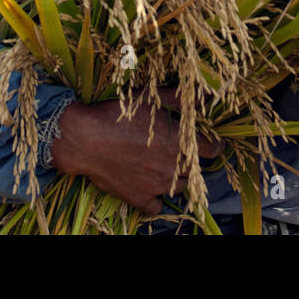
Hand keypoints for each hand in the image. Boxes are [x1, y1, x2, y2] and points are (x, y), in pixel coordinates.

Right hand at [49, 86, 223, 214]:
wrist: (85, 139)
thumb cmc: (119, 115)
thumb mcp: (151, 98)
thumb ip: (181, 97)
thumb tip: (206, 92)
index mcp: (181, 142)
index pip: (212, 150)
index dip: (210, 144)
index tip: (205, 141)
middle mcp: (174, 167)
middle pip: (195, 170)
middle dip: (189, 161)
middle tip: (174, 150)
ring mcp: (158, 186)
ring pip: (178, 187)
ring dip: (174, 178)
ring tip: (159, 165)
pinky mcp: (140, 198)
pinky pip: (156, 206)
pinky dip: (155, 198)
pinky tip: (147, 185)